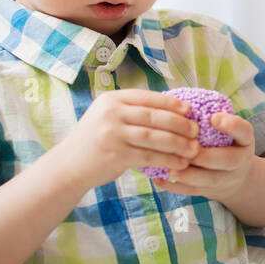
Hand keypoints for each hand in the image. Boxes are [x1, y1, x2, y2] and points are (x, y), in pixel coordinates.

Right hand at [60, 89, 201, 189]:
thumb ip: (132, 111)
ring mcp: (112, 134)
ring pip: (154, 137)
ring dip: (178, 143)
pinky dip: (167, 160)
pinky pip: (148, 157)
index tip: (189, 110)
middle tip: (196, 131)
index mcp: (112, 100)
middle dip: (179, 124)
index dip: (171, 104)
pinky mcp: (115, 155)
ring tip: (194, 149)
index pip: (148, 98)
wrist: (68, 166)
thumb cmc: (95, 141)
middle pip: (154, 117)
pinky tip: (179, 163)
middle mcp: (111, 113)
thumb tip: (173, 109)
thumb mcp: (108, 117)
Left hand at [153, 111, 257, 201]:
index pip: (244, 131)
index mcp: (244, 140)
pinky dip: (176, 187)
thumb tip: (178, 101)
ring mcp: (227, 178)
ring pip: (211, 180)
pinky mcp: (212, 191)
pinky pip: (194, 192)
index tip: (213, 117)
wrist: (235, 176)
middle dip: (207, 156)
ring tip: (170, 169)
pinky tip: (160, 179)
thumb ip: (212, 119)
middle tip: (188, 150)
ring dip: (190, 176)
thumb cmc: (225, 143)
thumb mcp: (229, 130)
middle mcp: (239, 160)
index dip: (231, 125)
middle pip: (228, 160)